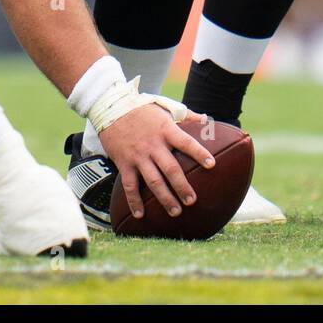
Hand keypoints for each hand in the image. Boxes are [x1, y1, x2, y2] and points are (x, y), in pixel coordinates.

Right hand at [99, 102, 214, 219]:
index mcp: (166, 130)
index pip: (186, 143)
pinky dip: (134, 201)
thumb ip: (187, 116)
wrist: (111, 107)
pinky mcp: (124, 163)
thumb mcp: (165, 108)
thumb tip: (207, 120)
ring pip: (153, 181)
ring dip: (165, 198)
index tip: (212, 165)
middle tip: (192, 201)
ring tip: (176, 212)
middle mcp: (153, 145)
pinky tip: (141, 214)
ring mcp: (138, 156)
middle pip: (171, 169)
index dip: (199, 153)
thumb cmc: (141, 109)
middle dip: (182, 186)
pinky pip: (130, 186)